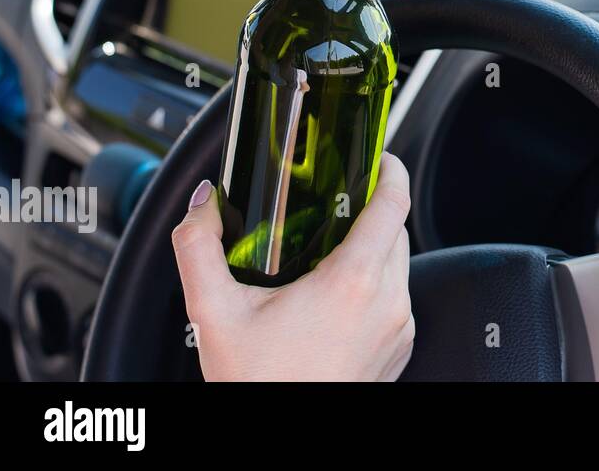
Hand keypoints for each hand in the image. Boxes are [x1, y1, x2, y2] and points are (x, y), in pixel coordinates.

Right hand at [172, 153, 414, 381]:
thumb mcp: (212, 313)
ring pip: (398, 265)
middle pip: (396, 231)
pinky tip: (333, 300)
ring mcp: (400, 328)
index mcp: (353, 282)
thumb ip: (198, 247)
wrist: (277, 443)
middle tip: (334, 206)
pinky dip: (373, 288)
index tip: (377, 156)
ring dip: (371, 251)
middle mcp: (388, 303)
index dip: (389, 169)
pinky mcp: (400, 349)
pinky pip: (396, 300)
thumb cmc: (257, 386)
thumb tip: (204, 204)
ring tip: (325, 257)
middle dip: (369, 212)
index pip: (394, 203)